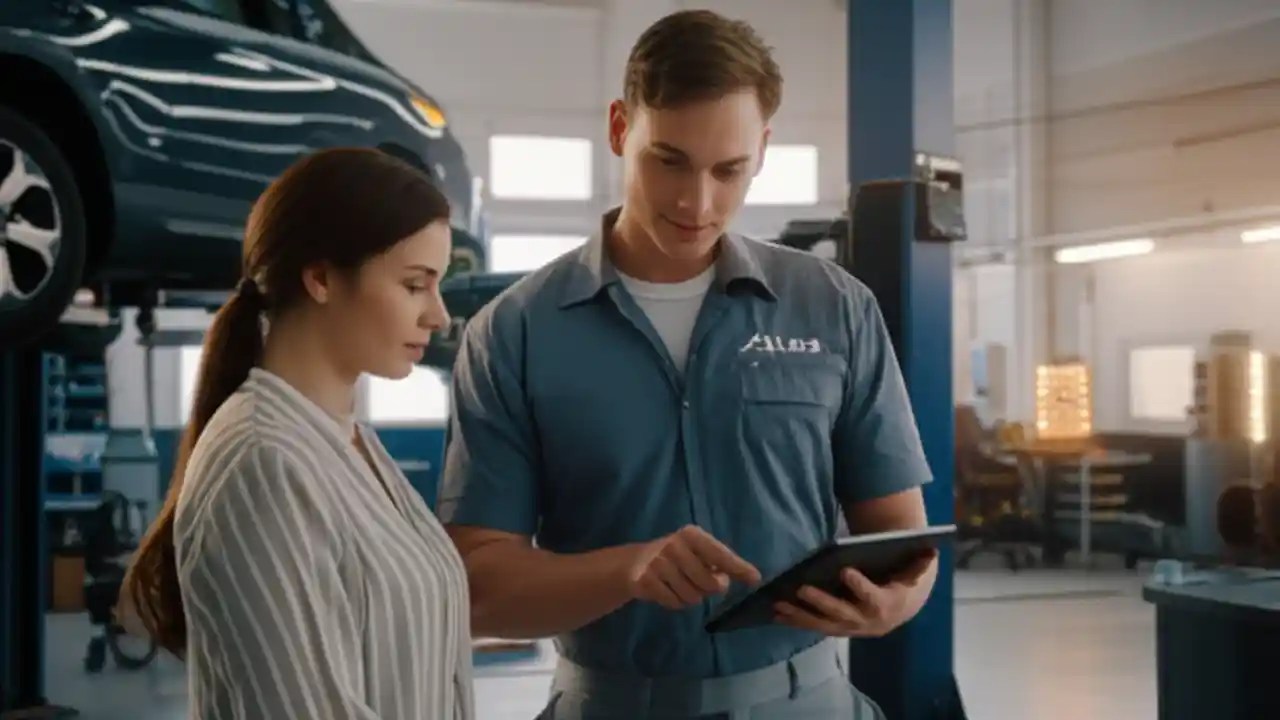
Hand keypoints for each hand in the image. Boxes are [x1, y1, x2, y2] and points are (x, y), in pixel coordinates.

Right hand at [625, 525, 762, 609]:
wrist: (634, 562)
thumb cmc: (677, 557)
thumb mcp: (698, 552)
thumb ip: (722, 562)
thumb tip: (753, 577)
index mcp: (691, 535)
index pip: (720, 555)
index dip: (738, 568)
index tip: (755, 579)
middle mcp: (675, 546)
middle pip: (710, 584)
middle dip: (709, 589)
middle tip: (699, 581)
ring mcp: (658, 564)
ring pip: (692, 597)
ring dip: (691, 597)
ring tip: (680, 584)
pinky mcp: (646, 581)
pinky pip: (675, 603)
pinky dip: (675, 602)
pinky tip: (668, 590)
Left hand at [774, 549, 936, 637]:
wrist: (899, 609)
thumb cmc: (901, 582)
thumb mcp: (913, 572)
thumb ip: (920, 562)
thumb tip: (931, 547)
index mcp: (884, 605)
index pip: (871, 597)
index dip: (860, 586)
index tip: (846, 571)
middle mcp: (865, 621)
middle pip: (841, 613)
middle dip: (821, 602)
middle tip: (801, 588)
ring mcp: (848, 628)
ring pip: (822, 624)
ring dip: (800, 615)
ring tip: (779, 604)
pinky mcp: (835, 629)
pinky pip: (813, 626)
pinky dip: (795, 621)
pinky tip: (776, 614)